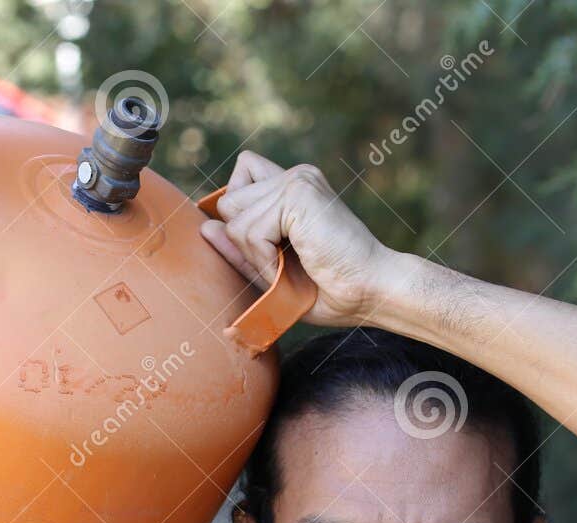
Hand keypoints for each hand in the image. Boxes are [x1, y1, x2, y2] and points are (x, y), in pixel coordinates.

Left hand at [199, 151, 396, 327]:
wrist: (371, 292)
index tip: (265, 246)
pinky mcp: (296, 195)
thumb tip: (205, 226)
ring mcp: (297, 181)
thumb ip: (241, 248)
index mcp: (295, 188)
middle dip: (246, 242)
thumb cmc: (331, 288)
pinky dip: (264, 260)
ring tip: (290, 268)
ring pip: (235, 218)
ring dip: (256, 255)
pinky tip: (290, 268)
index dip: (241, 212)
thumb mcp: (274, 270)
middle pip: (230, 200)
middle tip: (282, 265)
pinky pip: (249, 231)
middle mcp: (296, 177)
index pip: (242, 176)